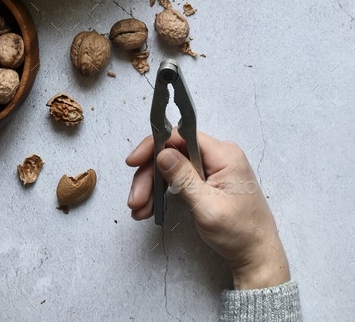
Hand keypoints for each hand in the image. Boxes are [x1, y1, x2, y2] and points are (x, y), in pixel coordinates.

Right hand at [126, 130, 290, 289]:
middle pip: (173, 153)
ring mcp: (213, 167)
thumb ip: (184, 178)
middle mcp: (218, 155)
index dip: (154, 146)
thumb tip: (162, 152)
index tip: (134, 162)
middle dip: (150, 175)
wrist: (257, 256)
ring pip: (172, 166)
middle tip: (135, 199)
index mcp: (224, 155)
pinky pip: (179, 177)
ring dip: (153, 186)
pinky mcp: (208, 180)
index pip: (181, 136)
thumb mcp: (208, 207)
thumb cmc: (240, 234)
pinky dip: (163, 192)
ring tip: (140, 209)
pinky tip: (151, 207)